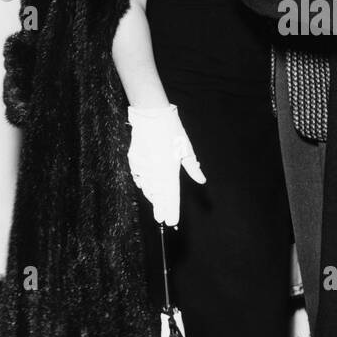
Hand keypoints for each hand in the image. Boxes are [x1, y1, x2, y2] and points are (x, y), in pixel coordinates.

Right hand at [127, 104, 205, 226]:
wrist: (151, 115)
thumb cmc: (172, 130)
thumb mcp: (186, 148)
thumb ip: (193, 167)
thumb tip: (202, 180)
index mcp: (169, 170)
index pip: (171, 196)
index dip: (171, 210)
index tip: (171, 221)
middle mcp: (155, 172)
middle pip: (158, 196)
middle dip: (160, 208)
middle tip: (162, 219)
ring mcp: (142, 168)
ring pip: (147, 188)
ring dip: (152, 198)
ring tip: (157, 207)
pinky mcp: (134, 161)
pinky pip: (139, 177)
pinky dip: (143, 184)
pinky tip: (147, 188)